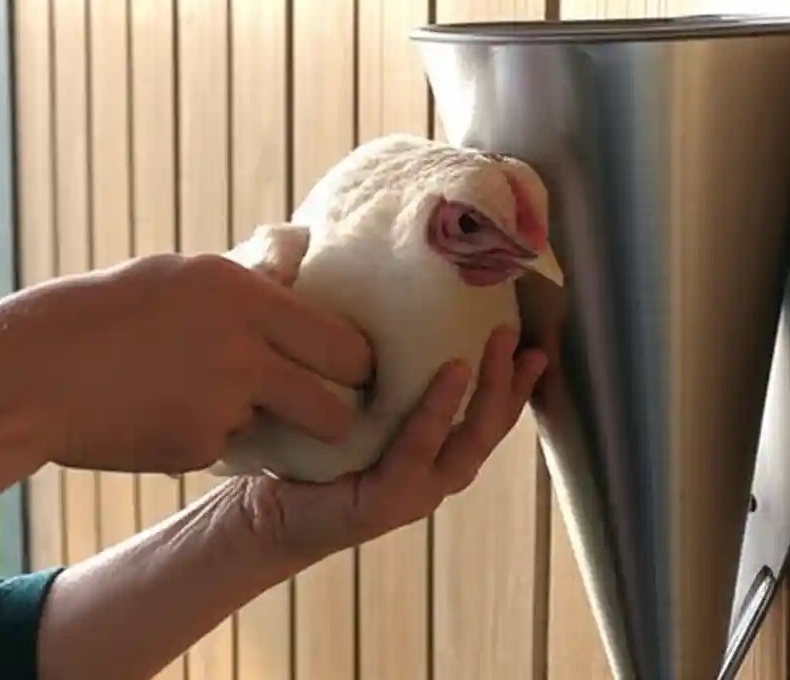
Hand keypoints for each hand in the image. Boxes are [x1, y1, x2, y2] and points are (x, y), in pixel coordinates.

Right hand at [11, 253, 371, 472]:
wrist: (35, 370)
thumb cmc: (112, 311)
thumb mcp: (186, 275)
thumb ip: (252, 280)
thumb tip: (300, 253)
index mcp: (248, 298)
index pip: (347, 346)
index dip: (356, 368)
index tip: (350, 373)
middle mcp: (245, 351)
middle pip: (334, 408)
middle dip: (336, 418)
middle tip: (324, 413)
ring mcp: (221, 404)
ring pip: (282, 432)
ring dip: (272, 428)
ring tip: (228, 406)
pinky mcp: (196, 448)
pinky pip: (229, 448)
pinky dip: (211, 439)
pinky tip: (168, 417)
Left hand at [232, 326, 546, 563]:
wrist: (256, 511)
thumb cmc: (300, 449)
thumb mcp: (340, 397)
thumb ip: (360, 358)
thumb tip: (354, 278)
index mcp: (431, 454)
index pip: (487, 418)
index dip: (515, 384)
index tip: (533, 343)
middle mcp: (431, 476)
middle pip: (489, 428)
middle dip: (509, 381)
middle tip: (514, 333)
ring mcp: (413, 495)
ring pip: (467, 442)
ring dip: (486, 393)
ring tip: (491, 348)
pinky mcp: (384, 505)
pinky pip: (418, 453)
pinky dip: (437, 414)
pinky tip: (451, 376)